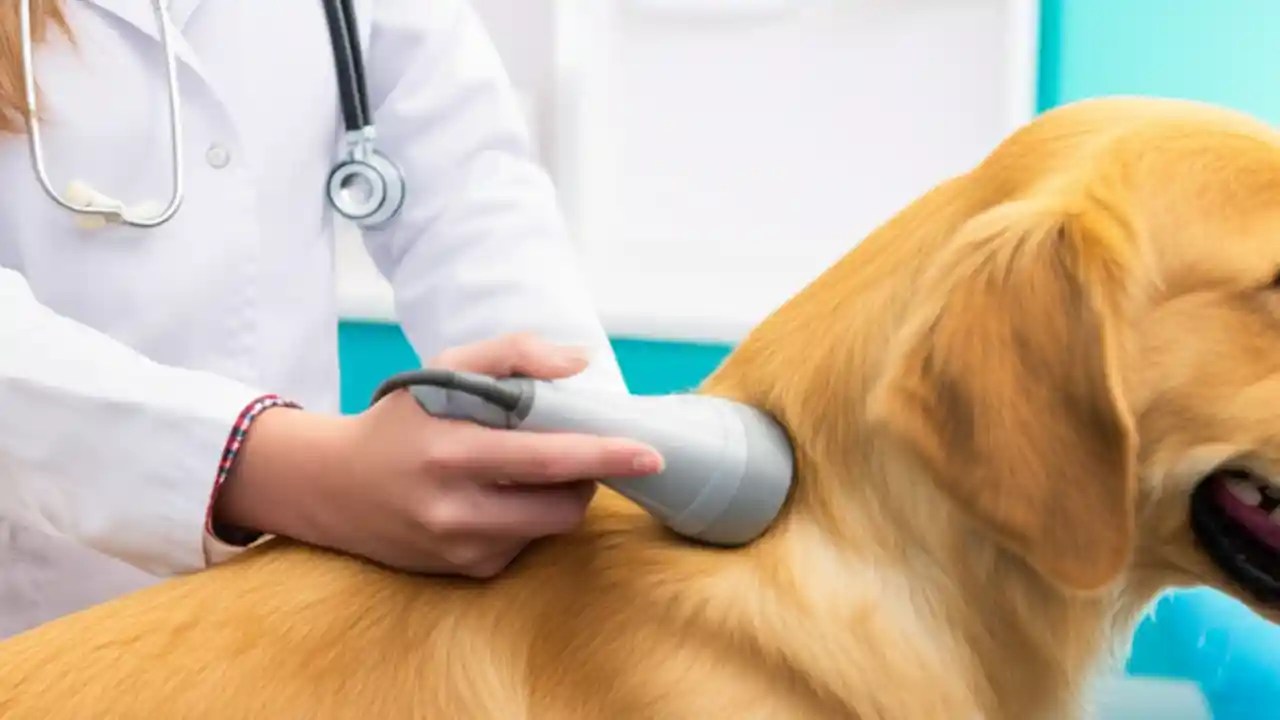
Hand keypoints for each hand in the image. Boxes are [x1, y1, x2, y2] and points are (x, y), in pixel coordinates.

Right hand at [214, 334, 663, 577]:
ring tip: (530, 471)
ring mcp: (458, 550)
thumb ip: (512, 354)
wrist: (332, 486)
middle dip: (588, 478)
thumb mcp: (443, 369)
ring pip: (547, 528)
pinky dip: (526, 520)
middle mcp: (454, 511)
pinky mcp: (462, 572)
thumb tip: (581, 363)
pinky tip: (495, 499)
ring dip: (560, 498)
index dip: (605, 456)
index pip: (547, 459)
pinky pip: (523, 546)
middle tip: (580, 452)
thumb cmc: (400, 419)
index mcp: (451, 453)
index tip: (651, 454)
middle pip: (560, 507)